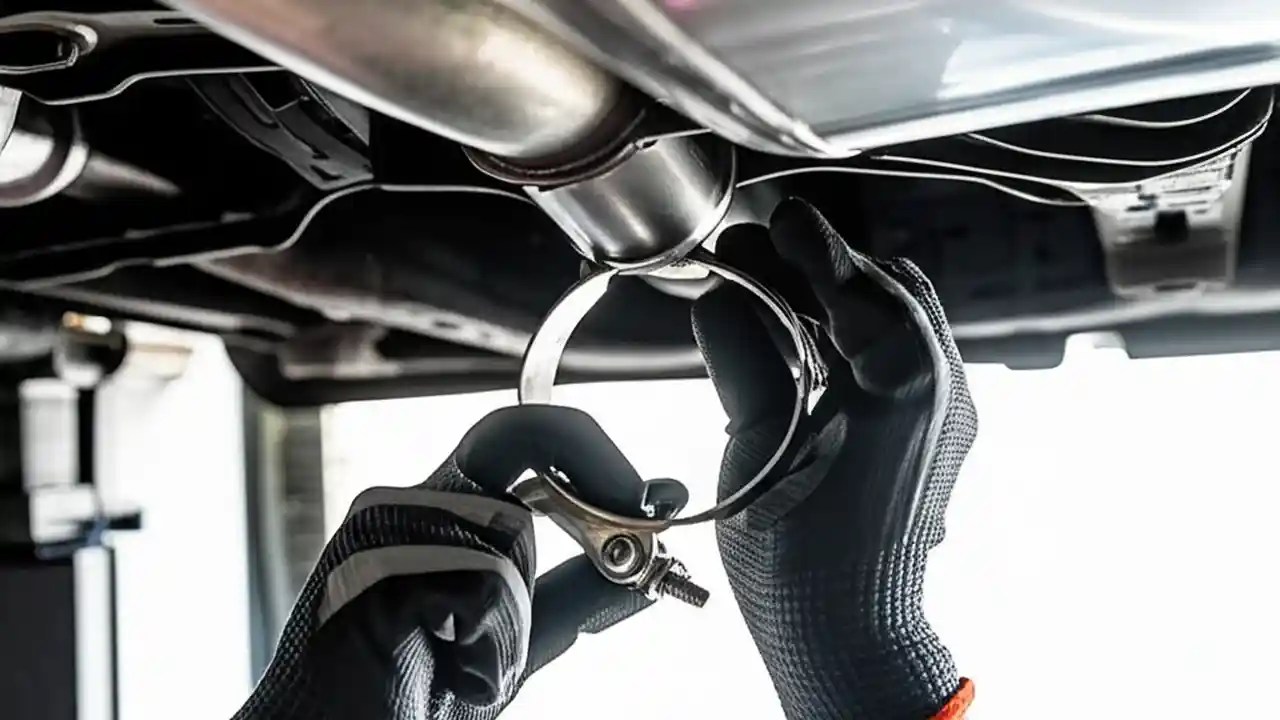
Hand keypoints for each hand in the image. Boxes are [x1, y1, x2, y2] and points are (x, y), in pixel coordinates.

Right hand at [234, 405, 680, 719]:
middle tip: (639, 547)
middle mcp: (403, 502)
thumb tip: (650, 551)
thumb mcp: (512, 644)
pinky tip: (442, 675)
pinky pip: (479, 589)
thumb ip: (572, 597)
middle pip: (516, 436)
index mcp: (436, 509)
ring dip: (519, 618)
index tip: (659, 496)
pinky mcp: (367, 570)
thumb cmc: (408, 698)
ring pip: (506, 533)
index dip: (596, 450)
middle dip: (596, 481)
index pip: (520, 434)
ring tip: (471, 667)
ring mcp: (379, 530)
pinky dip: (487, 648)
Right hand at [693, 199, 976, 719]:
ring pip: (892, 321)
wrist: (849, 637)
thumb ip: (743, 360)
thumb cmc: (803, 564)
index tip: (775, 219)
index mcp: (903, 386)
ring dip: (830, 298)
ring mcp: (941, 413)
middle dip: (815, 267)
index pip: (857, 284)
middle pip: (883, 290)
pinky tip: (796, 341)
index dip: (811, 246)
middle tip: (749, 256)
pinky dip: (846, 336)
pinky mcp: (930, 434)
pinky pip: (894, 358)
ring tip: (764, 293)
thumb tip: (720, 299)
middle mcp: (939, 390)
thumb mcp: (758, 448)